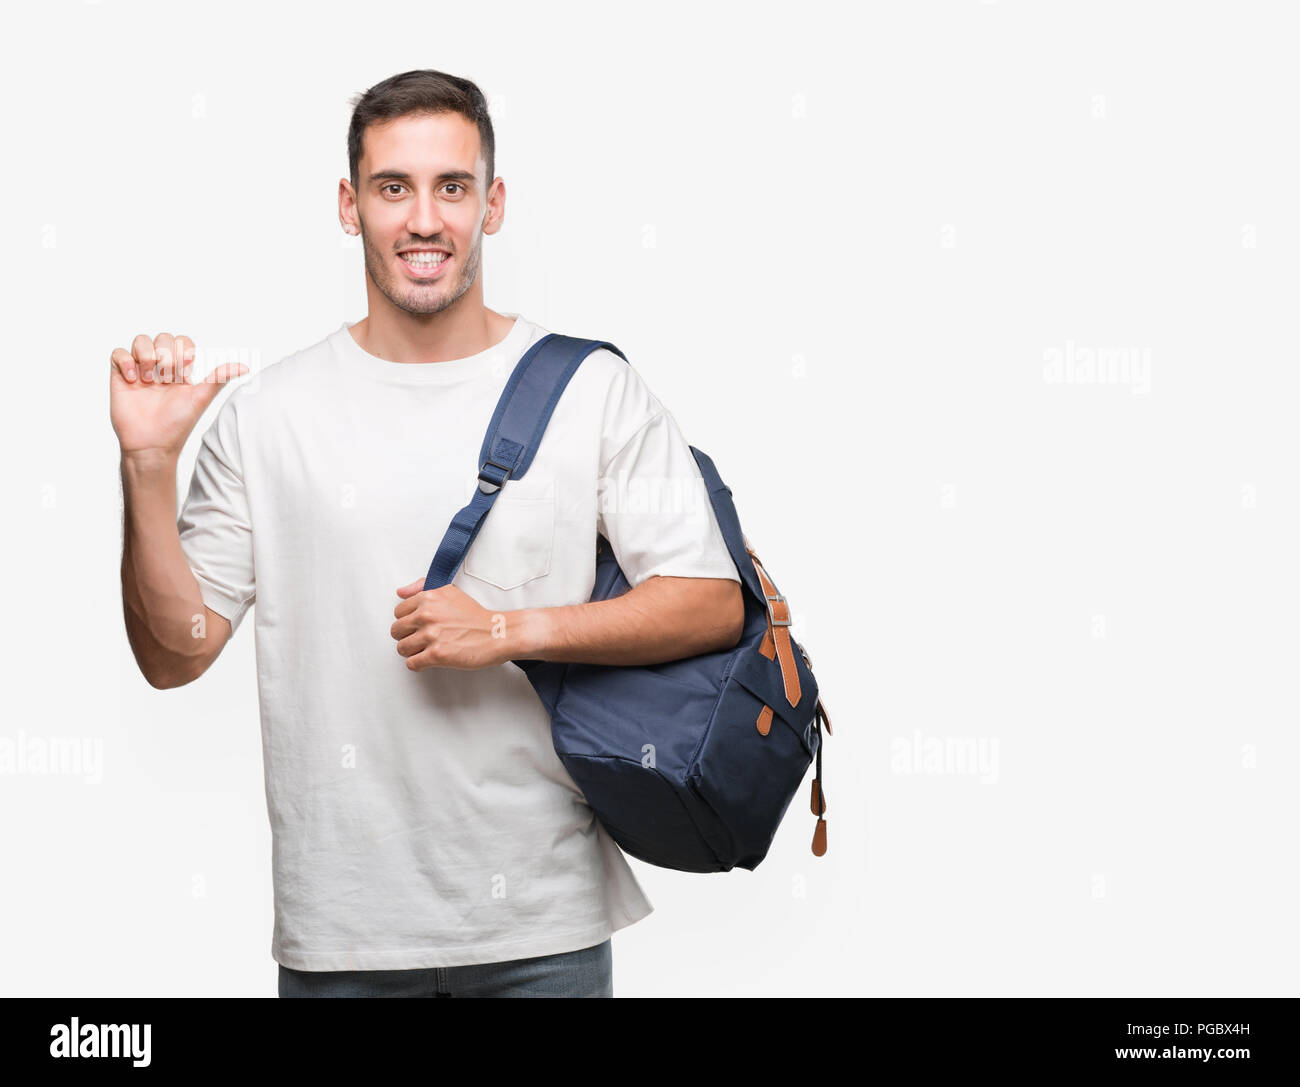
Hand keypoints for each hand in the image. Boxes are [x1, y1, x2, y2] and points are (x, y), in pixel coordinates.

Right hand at [110, 331, 248, 457]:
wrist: (152, 443)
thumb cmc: (178, 423)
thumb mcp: (201, 397)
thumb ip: (219, 378)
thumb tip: (245, 367)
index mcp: (180, 370)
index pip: (182, 341)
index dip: (183, 351)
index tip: (185, 372)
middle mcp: (160, 367)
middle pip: (162, 337)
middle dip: (166, 355)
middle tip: (166, 379)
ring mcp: (140, 370)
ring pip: (140, 340)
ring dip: (147, 356)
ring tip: (149, 380)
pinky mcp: (120, 376)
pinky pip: (118, 353)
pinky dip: (127, 362)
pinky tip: (134, 381)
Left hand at [392, 579, 512, 670]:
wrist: (496, 633)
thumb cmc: (476, 616)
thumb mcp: (450, 591)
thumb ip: (422, 587)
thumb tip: (401, 592)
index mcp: (428, 598)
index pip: (398, 612)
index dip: (408, 621)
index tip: (417, 625)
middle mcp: (427, 615)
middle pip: (397, 631)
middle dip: (407, 636)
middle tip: (420, 639)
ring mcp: (431, 636)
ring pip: (402, 648)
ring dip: (412, 651)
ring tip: (425, 650)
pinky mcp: (436, 655)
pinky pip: (412, 663)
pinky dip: (418, 664)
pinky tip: (429, 660)